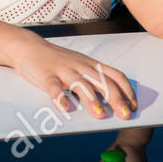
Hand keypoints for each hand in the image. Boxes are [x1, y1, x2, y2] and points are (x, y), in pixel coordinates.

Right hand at [9, 40, 136, 119]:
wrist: (28, 46)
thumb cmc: (56, 60)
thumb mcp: (79, 65)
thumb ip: (94, 79)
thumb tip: (113, 99)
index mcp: (90, 64)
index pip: (115, 76)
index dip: (127, 91)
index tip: (134, 107)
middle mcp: (80, 66)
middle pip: (102, 81)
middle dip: (116, 99)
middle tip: (125, 115)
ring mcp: (63, 70)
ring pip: (80, 84)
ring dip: (91, 100)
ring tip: (99, 115)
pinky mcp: (45, 75)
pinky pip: (53, 86)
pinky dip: (59, 97)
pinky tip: (65, 108)